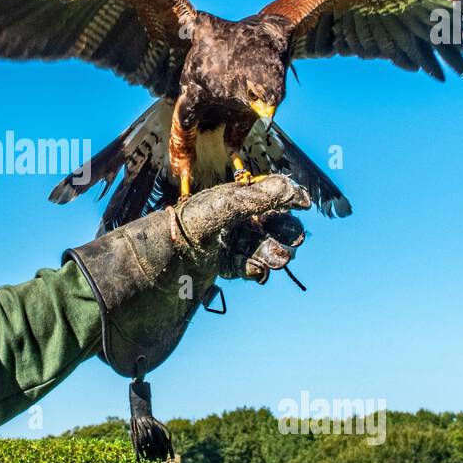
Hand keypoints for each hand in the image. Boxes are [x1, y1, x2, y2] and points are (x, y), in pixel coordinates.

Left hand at [168, 174, 310, 282]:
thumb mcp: (225, 205)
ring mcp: (230, 242)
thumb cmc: (188, 224)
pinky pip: (250, 266)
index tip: (304, 204)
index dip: (289, 197)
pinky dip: (258, 268)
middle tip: (291, 241)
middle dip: (286, 232)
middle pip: (274, 224)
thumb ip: (260, 197)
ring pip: (265, 247)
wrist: (159, 261)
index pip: (271, 194)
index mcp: (235, 197)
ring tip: (275, 259)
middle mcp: (235, 218)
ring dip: (275, 252)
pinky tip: (258, 270)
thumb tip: (298, 192)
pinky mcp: (225, 266)